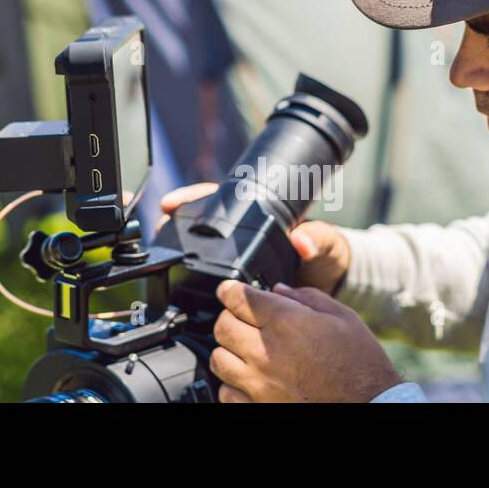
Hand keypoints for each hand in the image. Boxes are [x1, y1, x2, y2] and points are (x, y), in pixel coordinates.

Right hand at [159, 183, 350, 292]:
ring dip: (176, 244)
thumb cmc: (327, 258)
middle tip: (159, 223)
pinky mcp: (234, 281)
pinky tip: (175, 281)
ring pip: (197, 245)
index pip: (220, 196)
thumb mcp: (326, 246)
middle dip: (175, 219)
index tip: (173, 202)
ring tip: (159, 247)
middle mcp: (244, 231)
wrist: (329, 291)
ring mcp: (236, 255)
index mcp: (261, 213)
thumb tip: (303, 240)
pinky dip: (188, 275)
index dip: (194, 196)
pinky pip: (205, 274)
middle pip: (199, 219)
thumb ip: (318, 241)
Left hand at [208, 280, 403, 402]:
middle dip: (231, 317)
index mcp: (286, 323)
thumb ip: (305, 297)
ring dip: (230, 349)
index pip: (237, 298)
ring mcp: (259, 384)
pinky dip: (233, 382)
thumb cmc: (361, 363)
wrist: (370, 404)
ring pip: (219, 358)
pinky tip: (251, 378)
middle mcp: (266, 352)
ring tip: (248, 350)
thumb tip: (276, 290)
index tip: (231, 291)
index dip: (231, 290)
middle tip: (245, 320)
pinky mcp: (257, 407)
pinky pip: (226, 391)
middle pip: (222, 325)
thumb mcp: (342, 317)